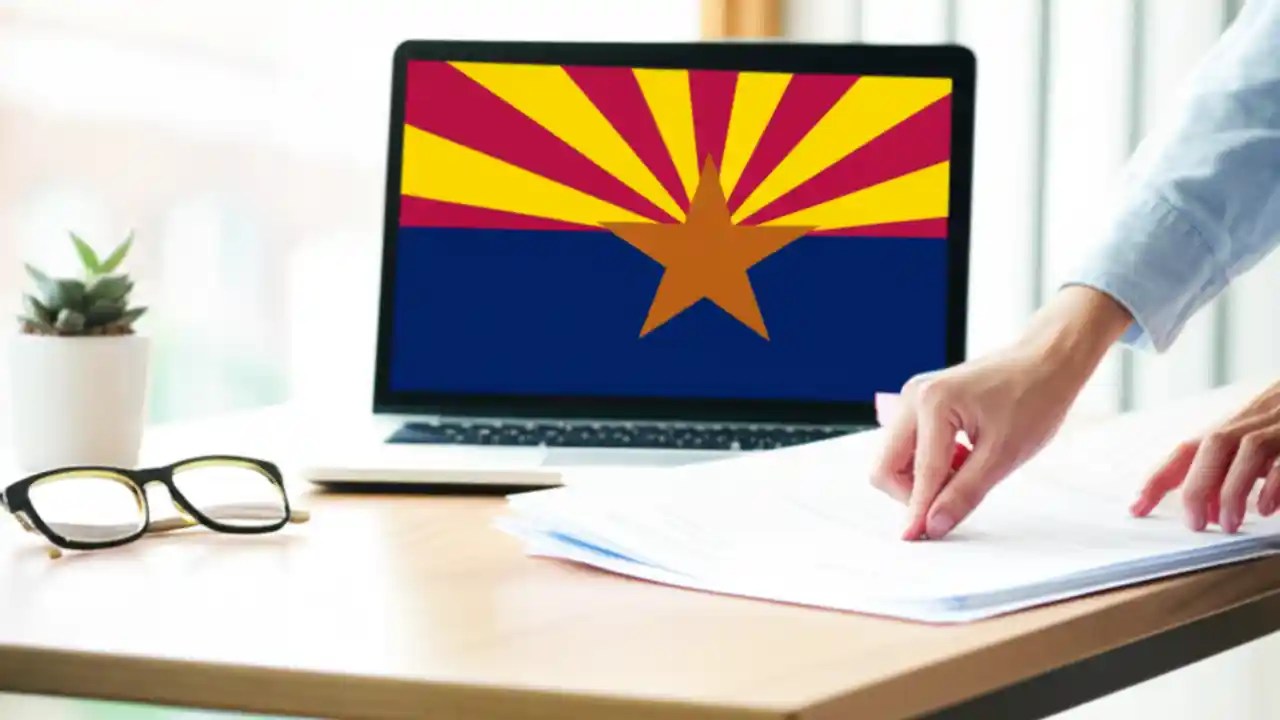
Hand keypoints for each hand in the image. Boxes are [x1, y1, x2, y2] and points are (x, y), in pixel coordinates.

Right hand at [871, 287, 1132, 539]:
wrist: (1046, 362)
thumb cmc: (1034, 397)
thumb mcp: (1003, 455)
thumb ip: (964, 493)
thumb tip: (933, 524)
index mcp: (932, 404)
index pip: (917, 474)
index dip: (917, 512)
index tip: (915, 539)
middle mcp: (913, 397)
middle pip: (886, 466)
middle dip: (912, 493)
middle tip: (953, 498)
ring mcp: (912, 398)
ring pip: (894, 458)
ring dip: (923, 477)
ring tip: (968, 469)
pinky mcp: (920, 403)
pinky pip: (908, 445)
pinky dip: (929, 462)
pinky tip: (963, 456)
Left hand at [1132, 381, 1279, 532]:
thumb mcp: (1260, 440)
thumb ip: (1234, 469)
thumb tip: (1207, 508)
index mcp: (1238, 422)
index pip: (1188, 447)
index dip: (1158, 477)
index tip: (1136, 508)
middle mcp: (1257, 418)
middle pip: (1214, 443)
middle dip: (1197, 485)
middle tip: (1194, 524)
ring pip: (1248, 447)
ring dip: (1233, 488)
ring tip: (1228, 524)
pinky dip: (1276, 482)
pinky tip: (1270, 508)